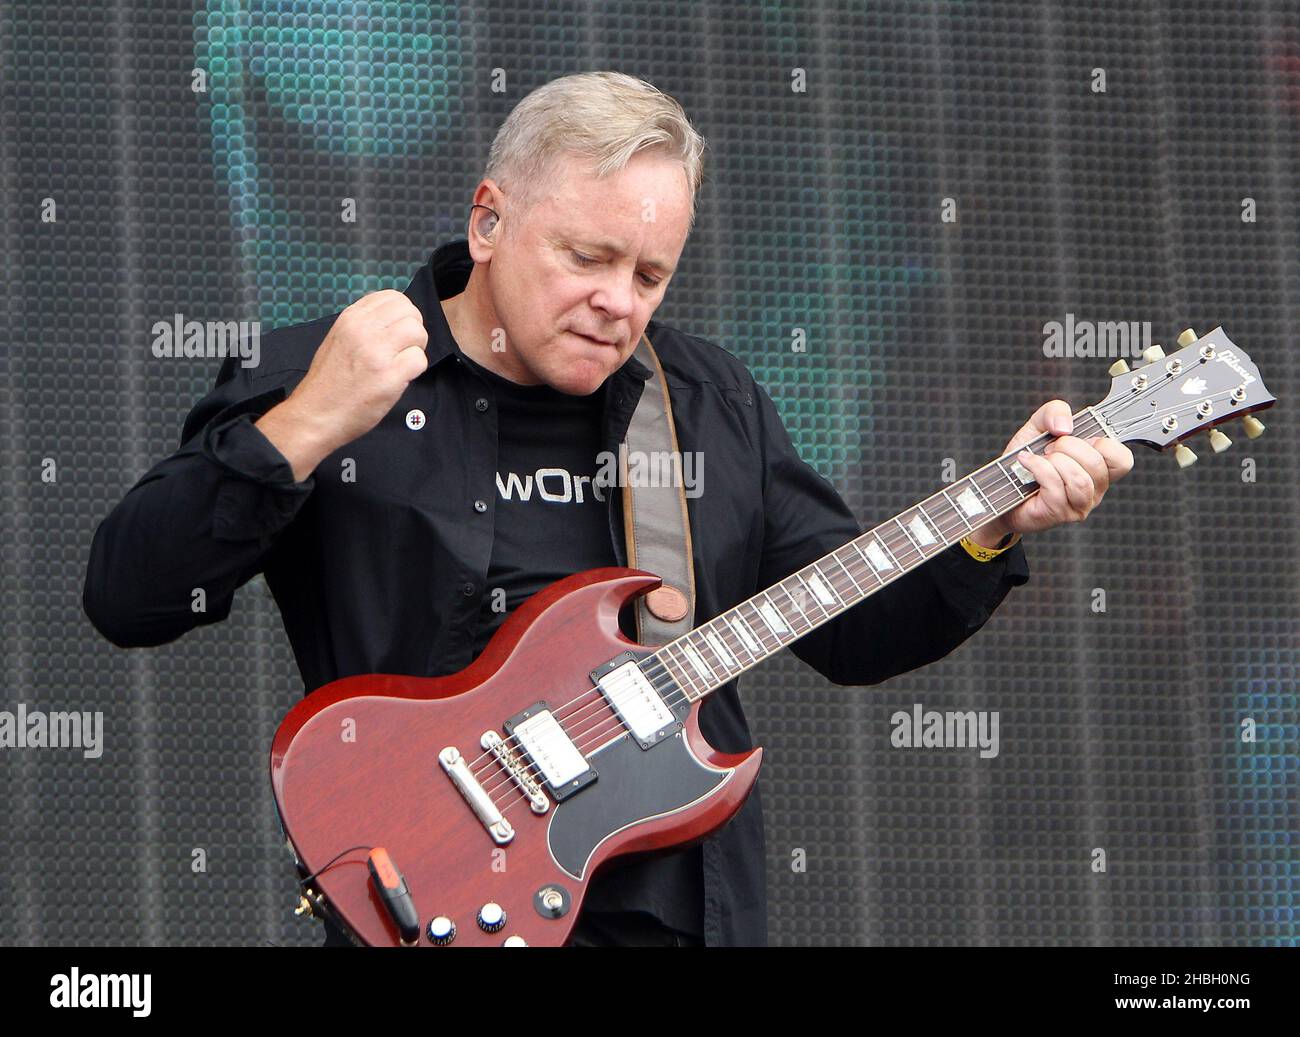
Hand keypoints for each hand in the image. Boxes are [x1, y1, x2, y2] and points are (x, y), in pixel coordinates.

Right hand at [256, 290, 428, 479]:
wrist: (315, 415)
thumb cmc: (328, 382)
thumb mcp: (338, 339)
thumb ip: (364, 325)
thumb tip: (393, 318)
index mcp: (351, 318)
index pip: (393, 297)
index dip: (402, 314)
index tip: (396, 332)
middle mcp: (364, 330)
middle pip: (410, 312)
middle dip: (413, 331)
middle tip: (402, 350)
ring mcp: (376, 353)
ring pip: (418, 332)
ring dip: (416, 349)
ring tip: (400, 364)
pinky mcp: (388, 377)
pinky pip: (419, 360)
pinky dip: (415, 370)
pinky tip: (399, 379)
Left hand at [971, 399, 1133, 546]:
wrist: (1001, 487)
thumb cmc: (1025, 460)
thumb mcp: (1039, 426)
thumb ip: (1055, 411)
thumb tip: (1065, 425)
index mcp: (1098, 468)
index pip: (1123, 459)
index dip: (1103, 444)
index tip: (1078, 439)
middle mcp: (1094, 489)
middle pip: (1097, 464)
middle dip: (1068, 447)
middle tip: (1049, 448)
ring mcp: (1078, 504)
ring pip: (1078, 479)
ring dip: (1054, 461)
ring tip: (1040, 458)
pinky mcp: (1059, 513)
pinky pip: (1055, 486)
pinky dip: (1038, 468)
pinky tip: (1027, 463)